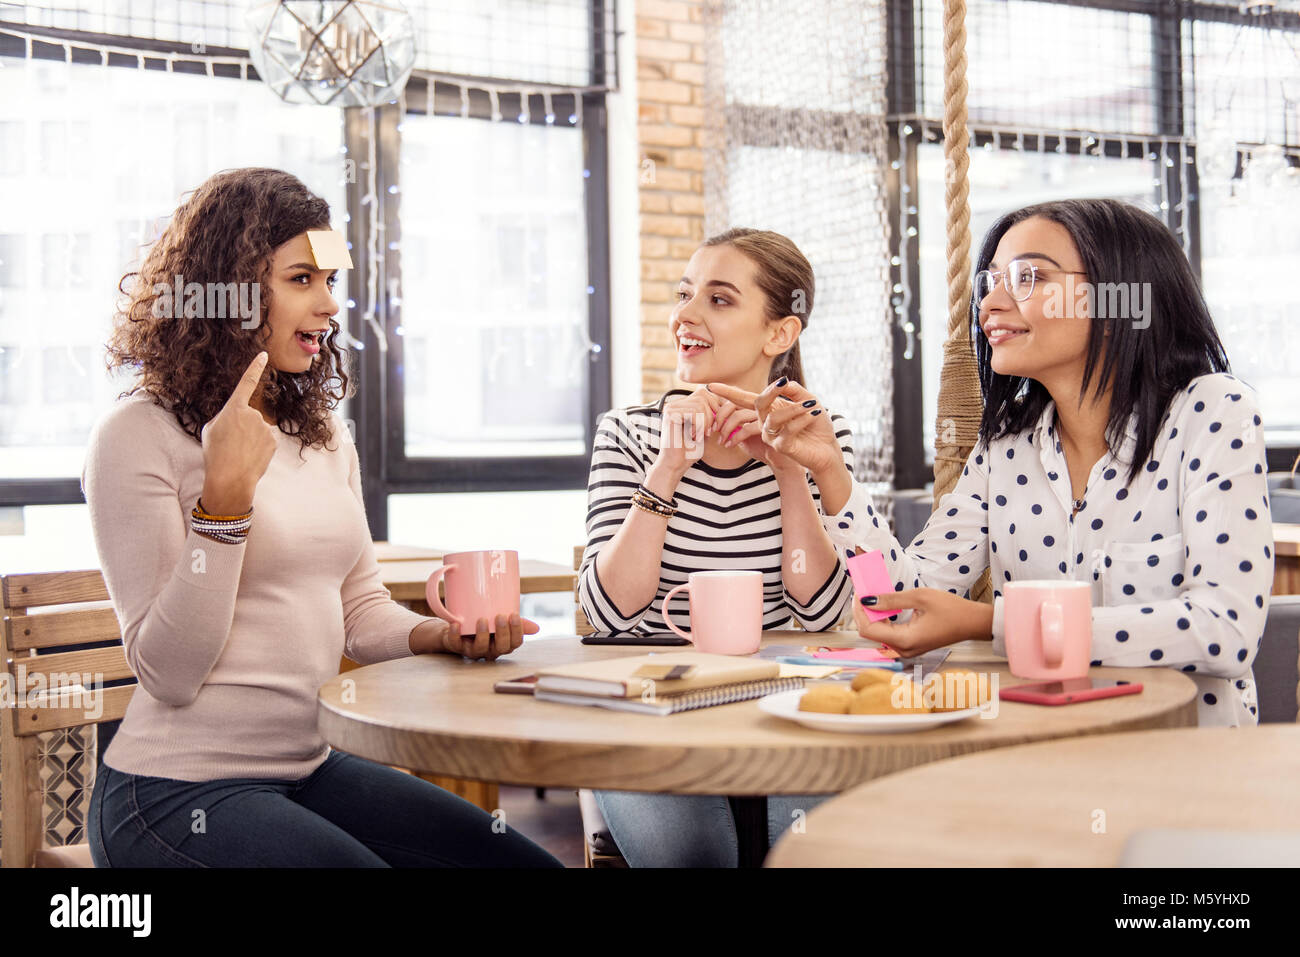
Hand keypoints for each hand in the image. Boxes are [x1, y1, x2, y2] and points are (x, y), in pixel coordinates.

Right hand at [199, 352, 276, 512]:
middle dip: (241, 427)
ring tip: (239, 452)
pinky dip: (260, 446)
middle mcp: (253, 414)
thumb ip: (225, 417)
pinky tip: (251, 456)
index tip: (264, 354)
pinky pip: (266, 438)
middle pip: (249, 416)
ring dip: (251, 438)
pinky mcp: (274, 440)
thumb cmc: (215, 454)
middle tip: (230, 444)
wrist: (230, 478)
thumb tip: (237, 416)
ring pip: (258, 428)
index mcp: (234, 408)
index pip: (247, 382)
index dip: (255, 367)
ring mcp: (265, 426)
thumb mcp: (211, 429)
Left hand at [441, 613, 538, 660]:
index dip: (516, 631)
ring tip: (482, 619)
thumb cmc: (482, 624)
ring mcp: (473, 650)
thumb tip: (537, 628)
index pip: (514, 643)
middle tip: (500, 617)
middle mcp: (489, 650)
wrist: (456, 626)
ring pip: (480, 649)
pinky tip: (456, 624)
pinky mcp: (457, 646)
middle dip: (502, 633)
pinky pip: (456, 644)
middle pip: (500, 648)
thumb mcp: (499, 622)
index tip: (514, 615)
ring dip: (482, 634)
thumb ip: (516, 623)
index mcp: (502, 643)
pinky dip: (455, 635)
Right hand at [655, 385, 722, 476]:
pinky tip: (692, 436)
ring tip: (699, 436)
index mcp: (681, 405)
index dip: (714, 407)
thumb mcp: (704, 429)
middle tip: (707, 433)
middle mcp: (674, 403)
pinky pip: (694, 412)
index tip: (713, 427)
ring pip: (700, 404)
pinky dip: (698, 426)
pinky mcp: (670, 415)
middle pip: (703, 395)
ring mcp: (670, 408)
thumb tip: (724, 400)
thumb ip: (711, 414)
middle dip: (711, 416)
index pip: (704, 393)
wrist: (676, 465)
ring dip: (705, 423)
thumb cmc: (690, 450)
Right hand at [707, 379, 841, 476]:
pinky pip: (787, 430)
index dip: (728, 392)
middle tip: (783, 382)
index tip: (710, 385)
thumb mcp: (808, 402)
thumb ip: (795, 391)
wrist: (827, 451)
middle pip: (757, 403)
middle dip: (770, 392)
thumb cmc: (817, 426)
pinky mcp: (781, 447)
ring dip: (794, 409)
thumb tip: (783, 382)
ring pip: (773, 418)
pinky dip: (801, 420)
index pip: (745, 399)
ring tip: (812, 406)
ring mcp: (772, 436)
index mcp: (770, 409)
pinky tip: (813, 414)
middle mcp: (766, 422)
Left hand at [851, 588, 992, 655]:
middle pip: (871, 633)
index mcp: (906, 640)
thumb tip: (866, 599)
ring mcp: (907, 650)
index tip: (857, 593)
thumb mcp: (919, 597)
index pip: (868, 630)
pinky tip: (884, 606)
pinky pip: (889, 634)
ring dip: (873, 615)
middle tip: (863, 591)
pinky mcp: (910, 646)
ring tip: (872, 595)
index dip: (859, 611)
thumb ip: (890, 599)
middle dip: (864, 612)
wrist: (972, 622)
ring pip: (879, 634)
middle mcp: (904, 650)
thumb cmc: (952, 609)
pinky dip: (883, 619)